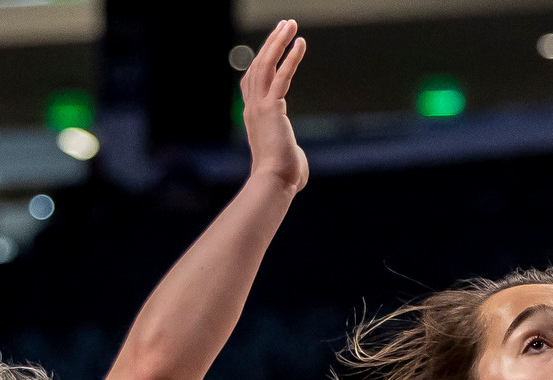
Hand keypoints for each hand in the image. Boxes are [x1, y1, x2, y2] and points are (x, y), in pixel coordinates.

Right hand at [241, 20, 307, 194]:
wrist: (275, 183)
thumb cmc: (283, 178)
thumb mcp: (285, 160)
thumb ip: (289, 155)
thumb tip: (297, 167)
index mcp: (254, 117)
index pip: (253, 81)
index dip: (261, 61)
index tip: (272, 47)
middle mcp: (252, 107)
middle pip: (258, 66)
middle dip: (271, 43)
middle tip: (283, 25)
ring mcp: (259, 106)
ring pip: (266, 64)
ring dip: (278, 41)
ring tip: (290, 23)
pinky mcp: (271, 108)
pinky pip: (282, 76)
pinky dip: (291, 57)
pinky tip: (300, 42)